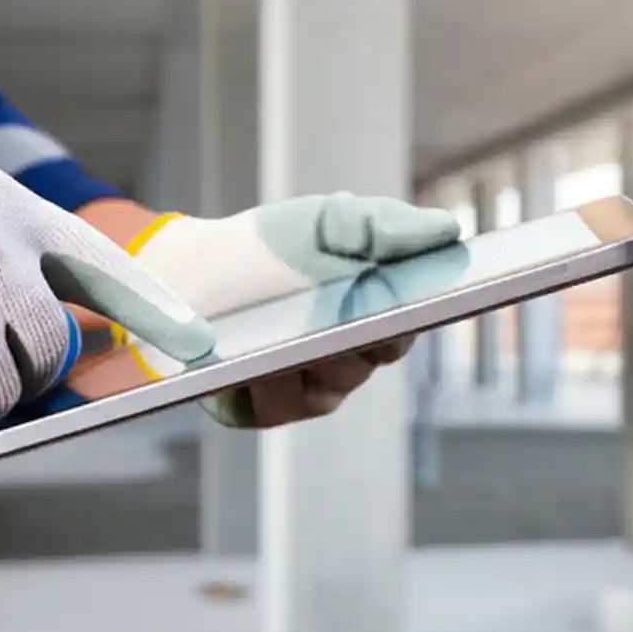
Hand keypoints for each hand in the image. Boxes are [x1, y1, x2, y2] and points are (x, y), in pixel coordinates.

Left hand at [122, 192, 459, 426]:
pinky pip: (286, 405)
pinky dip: (274, 380)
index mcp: (372, 311)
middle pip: (376, 356)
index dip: (411, 316)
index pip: (408, 324)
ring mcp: (310, 385)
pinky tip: (259, 360)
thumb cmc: (267, 248)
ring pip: (336, 383)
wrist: (187, 271)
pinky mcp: (268, 408)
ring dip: (315, 355)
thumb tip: (445, 228)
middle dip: (363, 334)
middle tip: (352, 314)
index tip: (411, 302)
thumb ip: (381, 224)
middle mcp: (348, 355)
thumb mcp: (325, 222)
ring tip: (294, 333)